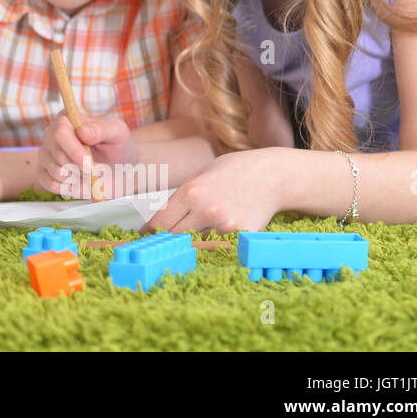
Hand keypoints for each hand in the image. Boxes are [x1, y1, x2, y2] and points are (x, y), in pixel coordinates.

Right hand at [36, 114, 135, 197]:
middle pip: (58, 155)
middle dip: (81, 168)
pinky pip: (51, 185)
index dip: (74, 150)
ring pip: (56, 172)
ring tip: (90, 174)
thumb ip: (101, 129)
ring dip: (79, 178)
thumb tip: (81, 132)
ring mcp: (46, 154)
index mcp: (66, 119)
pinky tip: (80, 182)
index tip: (90, 164)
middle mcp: (51, 135)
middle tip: (96, 170)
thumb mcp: (118, 133)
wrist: (119, 169)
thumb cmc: (118, 147)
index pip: (60, 132)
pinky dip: (70, 188)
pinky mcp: (44, 173)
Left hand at [144, 148, 284, 234]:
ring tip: (194, 233)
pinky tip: (216, 232)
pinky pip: (219, 245)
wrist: (271, 175)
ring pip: (196, 243)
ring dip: (192, 240)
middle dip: (168, 239)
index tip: (145, 236)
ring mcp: (225, 225)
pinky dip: (214, 243)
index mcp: (191, 192)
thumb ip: (180, 199)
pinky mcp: (241, 235)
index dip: (150, 232)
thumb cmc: (231, 172)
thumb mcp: (199, 176)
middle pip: (175, 237)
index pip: (160, 222)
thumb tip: (157, 224)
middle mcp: (206, 209)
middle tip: (163, 240)